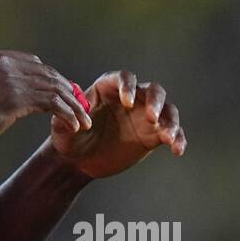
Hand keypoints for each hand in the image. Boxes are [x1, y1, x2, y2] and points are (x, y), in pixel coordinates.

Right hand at [0, 49, 91, 157]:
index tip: (64, 93)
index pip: (31, 63)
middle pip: (45, 72)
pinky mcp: (14, 96)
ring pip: (53, 87)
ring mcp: (7, 76)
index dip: (51, 78)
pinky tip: (75, 125)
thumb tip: (2, 99)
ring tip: (83, 120)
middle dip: (66, 90)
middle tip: (80, 106)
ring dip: (72, 105)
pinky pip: (52, 103)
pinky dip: (67, 113)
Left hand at [50, 70, 185, 178]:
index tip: (126, 102)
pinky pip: (173, 133)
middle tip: (151, 117)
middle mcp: (130, 99)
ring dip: (171, 121)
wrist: (79, 162)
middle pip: (152, 90)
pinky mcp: (153, 135)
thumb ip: (65, 121)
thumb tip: (76, 118)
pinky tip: (177, 150)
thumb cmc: (69, 140)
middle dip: (155, 101)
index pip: (124, 78)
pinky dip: (178, 139)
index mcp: (108, 89)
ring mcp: (144, 116)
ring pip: (168, 110)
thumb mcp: (61, 131)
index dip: (127, 86)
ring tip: (167, 137)